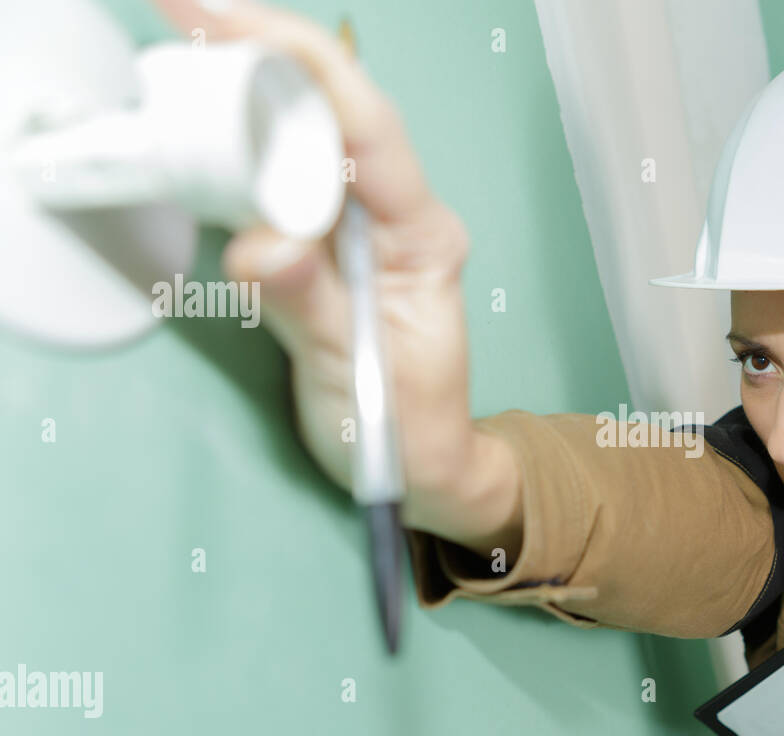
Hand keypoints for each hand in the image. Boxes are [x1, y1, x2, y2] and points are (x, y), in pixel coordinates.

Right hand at [151, 0, 478, 510]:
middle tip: (182, 39)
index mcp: (423, 235)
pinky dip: (238, 160)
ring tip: (185, 89)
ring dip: (241, 108)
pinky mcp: (328, 246)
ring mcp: (363, 229)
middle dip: (257, 66)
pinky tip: (206, 149)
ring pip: (301, 141)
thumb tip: (263, 245)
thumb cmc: (408, 426)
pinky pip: (281, 184)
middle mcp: (397, 217)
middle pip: (330, 113)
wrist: (423, 464)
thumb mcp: (358, 375)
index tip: (223, 21)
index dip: (298, 60)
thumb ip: (311, 308)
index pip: (365, 124)